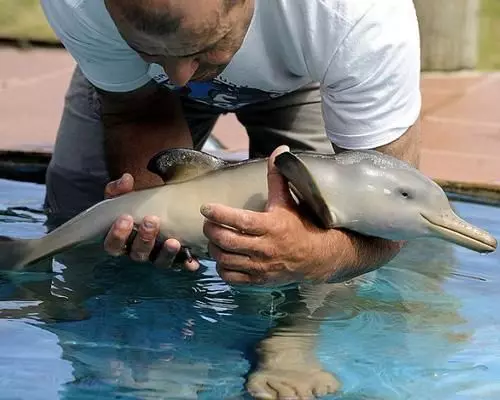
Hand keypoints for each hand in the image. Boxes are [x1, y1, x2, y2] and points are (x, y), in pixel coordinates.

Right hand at [103, 173, 198, 270]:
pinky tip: (192, 262)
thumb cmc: (135, 206)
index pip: (113, 244)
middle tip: (152, 220)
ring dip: (166, 253)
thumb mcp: (123, 197)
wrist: (155, 210)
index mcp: (122, 240)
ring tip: (173, 242)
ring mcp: (156, 257)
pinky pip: (180, 265)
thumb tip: (126, 179)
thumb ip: (120, 189)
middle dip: (144, 238)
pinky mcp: (174, 259)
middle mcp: (137, 251)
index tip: (126, 218)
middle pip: (137, 253)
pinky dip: (186, 264)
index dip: (118, 234)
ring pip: (158, 261)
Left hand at [201, 145, 337, 285]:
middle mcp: (264, 248)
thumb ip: (278, 176)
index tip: (206, 207)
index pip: (239, 221)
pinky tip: (223, 257)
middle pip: (227, 241)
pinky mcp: (259, 280)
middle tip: (207, 223)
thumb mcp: (288, 200)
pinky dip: (221, 268)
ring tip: (213, 238)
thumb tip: (280, 150)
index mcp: (271, 225)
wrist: (317, 256)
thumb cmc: (300, 224)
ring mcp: (260, 266)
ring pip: (225, 260)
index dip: (219, 214)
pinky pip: (231, 278)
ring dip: (214, 248)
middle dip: (211, 230)